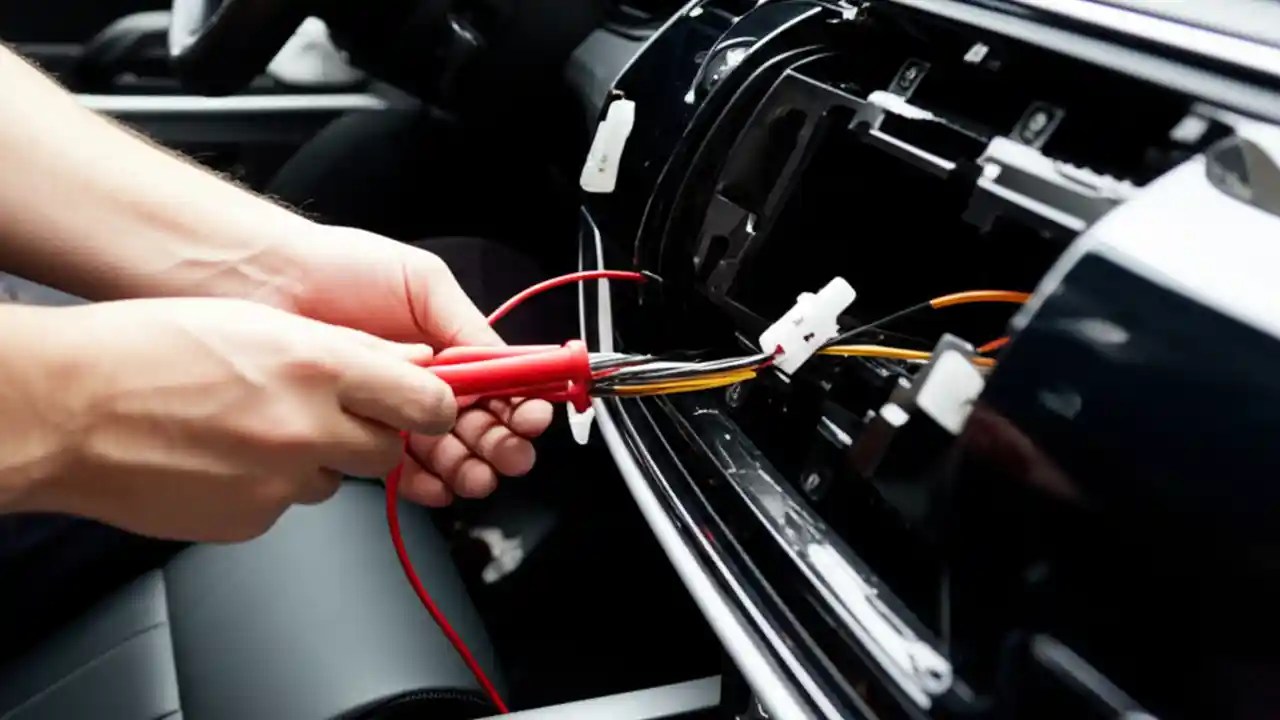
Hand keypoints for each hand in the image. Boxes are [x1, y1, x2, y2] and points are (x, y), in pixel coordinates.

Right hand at [15, 298, 457, 540]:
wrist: (67, 409)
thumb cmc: (147, 350)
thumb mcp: (260, 324)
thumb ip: (341, 349)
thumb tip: (398, 362)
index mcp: (319, 364)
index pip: (427, 401)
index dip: (436, 407)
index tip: (432, 407)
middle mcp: (309, 427)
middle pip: (389, 450)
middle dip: (372, 436)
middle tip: (332, 416)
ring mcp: (281, 482)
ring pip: (335, 479)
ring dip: (314, 460)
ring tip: (251, 430)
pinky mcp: (252, 521)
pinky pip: (285, 506)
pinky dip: (267, 485)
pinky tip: (224, 458)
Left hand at [283, 225, 553, 506]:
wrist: (268, 280)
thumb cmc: (340, 268)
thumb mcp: (422, 280)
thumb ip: (464, 324)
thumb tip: (506, 360)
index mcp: (448, 346)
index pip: (499, 384)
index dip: (520, 404)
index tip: (531, 418)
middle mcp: (423, 380)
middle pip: (477, 425)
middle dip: (500, 445)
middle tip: (509, 456)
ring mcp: (391, 408)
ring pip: (442, 450)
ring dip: (467, 467)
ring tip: (475, 476)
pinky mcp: (355, 429)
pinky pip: (394, 466)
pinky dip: (420, 481)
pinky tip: (437, 486)